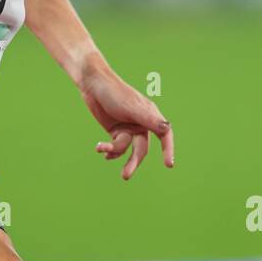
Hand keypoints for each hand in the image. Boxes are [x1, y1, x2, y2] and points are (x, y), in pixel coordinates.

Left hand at [80, 63, 173, 180]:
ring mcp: (128, 128)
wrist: (93, 84)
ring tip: (101, 150)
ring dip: (115, 151)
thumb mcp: (132, 107)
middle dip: (133, 162)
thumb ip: (149, 119)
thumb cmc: (114, 92)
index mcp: (150, 115)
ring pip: (126, 148)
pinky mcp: (116, 130)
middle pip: (141, 149)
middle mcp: (141, 123)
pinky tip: (101, 150)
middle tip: (125, 176)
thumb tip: (167, 129)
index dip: (168, 150)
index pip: (164, 135)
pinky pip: (116, 146)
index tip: (168, 165)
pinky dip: (109, 150)